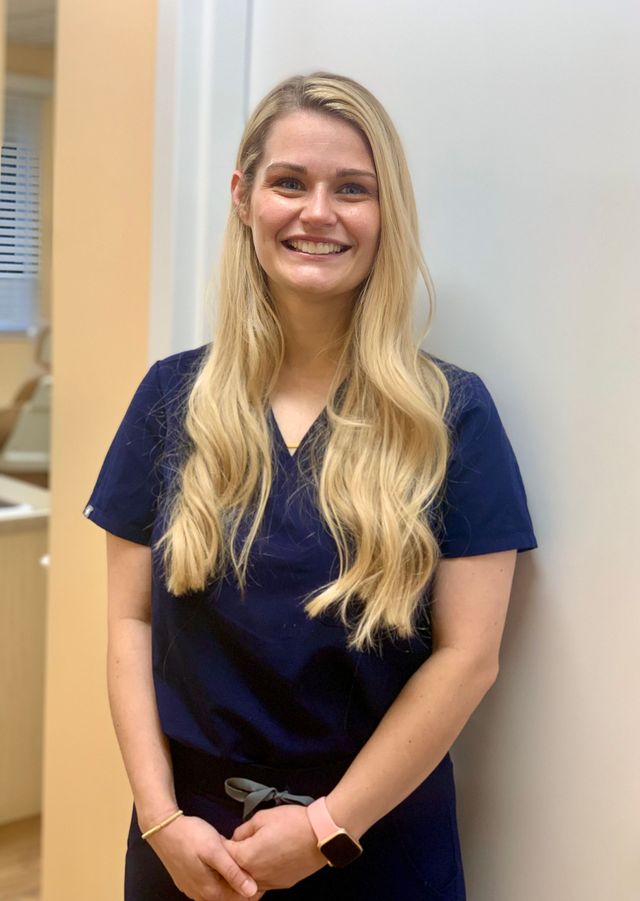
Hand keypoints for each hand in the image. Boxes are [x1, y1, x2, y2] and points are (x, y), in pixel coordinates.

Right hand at [146, 814, 262, 899]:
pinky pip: (207, 886)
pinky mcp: (186, 880)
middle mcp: (200, 895)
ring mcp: (191, 888)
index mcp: (210, 890)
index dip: (250, 888)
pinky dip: (218, 878)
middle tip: (251, 866)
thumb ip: (233, 872)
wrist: (164, 828)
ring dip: (228, 881)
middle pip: (227, 897)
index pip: (237, 900)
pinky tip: (222, 864)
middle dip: (240, 885)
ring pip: (217, 891)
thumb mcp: (215, 850)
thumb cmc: (191, 836)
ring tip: (238, 863)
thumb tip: (252, 892)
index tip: (259, 872)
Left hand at [226, 805, 325, 890]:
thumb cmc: (291, 822)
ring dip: (245, 871)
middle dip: (232, 860)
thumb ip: (244, 829)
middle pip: (234, 872)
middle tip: (236, 847)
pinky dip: (259, 875)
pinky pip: (263, 883)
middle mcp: (254, 875)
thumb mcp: (262, 817)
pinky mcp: (281, 885)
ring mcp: (268, 883)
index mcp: (246, 856)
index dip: (222, 844)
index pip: (224, 854)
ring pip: (248, 881)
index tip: (222, 839)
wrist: (320, 836)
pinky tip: (266, 862)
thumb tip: (236, 838)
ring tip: (251, 855)